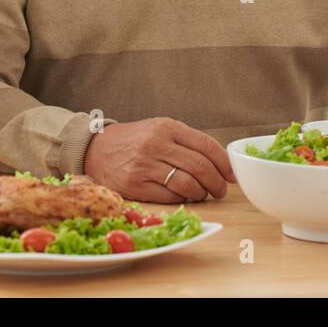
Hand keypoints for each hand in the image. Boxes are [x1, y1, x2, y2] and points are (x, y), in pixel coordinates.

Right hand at [82, 117, 234, 202]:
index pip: (206, 145)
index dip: (224, 163)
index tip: (232, 175)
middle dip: (217, 182)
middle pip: (200, 167)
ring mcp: (145, 165)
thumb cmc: (134, 141)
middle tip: (221, 190)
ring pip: (187, 184)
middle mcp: (156, 144)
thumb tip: (220, 163)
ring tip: (203, 194)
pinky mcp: (135, 185)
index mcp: (166, 127)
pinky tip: (184, 196)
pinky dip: (183, 199)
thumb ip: (186, 142)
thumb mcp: (158, 129)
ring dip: (202, 193)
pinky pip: (170, 197)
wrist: (95, 149)